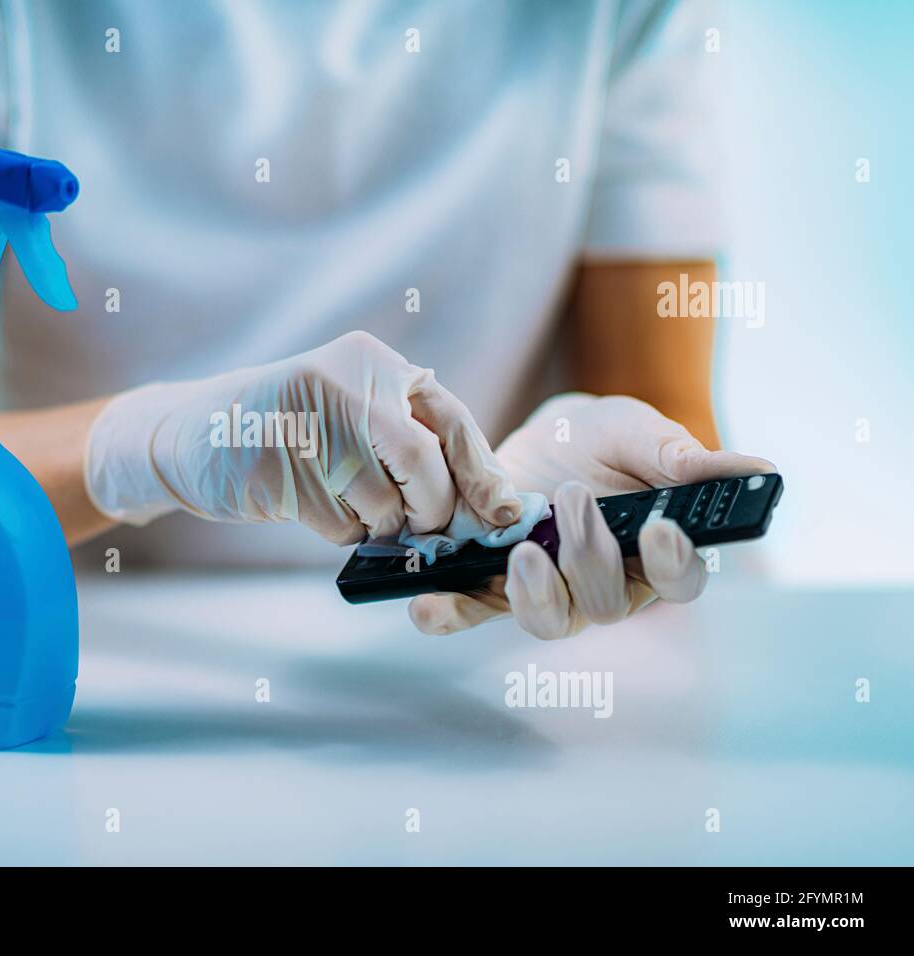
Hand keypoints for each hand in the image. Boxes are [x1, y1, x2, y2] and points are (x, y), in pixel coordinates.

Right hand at [84, 331, 521, 544]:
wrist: (193, 435)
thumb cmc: (291, 429)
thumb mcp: (351, 406)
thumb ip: (410, 435)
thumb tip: (489, 500)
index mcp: (370, 363)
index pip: (448, 420)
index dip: (481, 472)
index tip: (503, 513)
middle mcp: (342, 386)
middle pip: (422, 464)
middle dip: (434, 507)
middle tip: (426, 524)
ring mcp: (307, 430)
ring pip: (384, 505)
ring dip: (381, 526)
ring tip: (348, 504)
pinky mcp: (279, 475)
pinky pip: (342, 527)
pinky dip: (340, 533)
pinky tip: (311, 506)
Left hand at [408, 393, 774, 638]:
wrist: (537, 435)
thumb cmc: (603, 440)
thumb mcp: (638, 434)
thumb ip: (684, 457)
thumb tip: (760, 469)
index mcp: (656, 554)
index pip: (679, 578)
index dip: (672, 562)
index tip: (659, 530)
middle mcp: (606, 585)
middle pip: (608, 603)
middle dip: (592, 557)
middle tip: (574, 502)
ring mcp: (548, 589)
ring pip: (549, 618)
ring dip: (535, 592)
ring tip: (521, 555)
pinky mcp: (492, 583)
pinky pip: (473, 610)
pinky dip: (450, 613)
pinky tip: (426, 606)